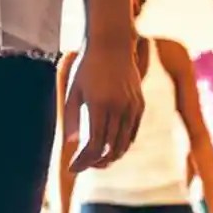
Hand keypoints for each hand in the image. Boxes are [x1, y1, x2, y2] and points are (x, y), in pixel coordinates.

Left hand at [63, 40, 144, 172]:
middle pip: (110, 149)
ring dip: (110, 157)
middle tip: (84, 165)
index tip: (72, 169)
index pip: (94, 145)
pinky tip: (111, 147)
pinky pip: (132, 133)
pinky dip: (122, 144)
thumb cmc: (87, 66)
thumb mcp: (73, 91)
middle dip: (95, 162)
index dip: (84, 161)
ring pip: (124, 144)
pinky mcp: (139, 104)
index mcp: (99, 105)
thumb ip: (72, 118)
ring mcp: (132, 106)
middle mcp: (118, 107)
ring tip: (97, 160)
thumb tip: (73, 144)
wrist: (112, 43)